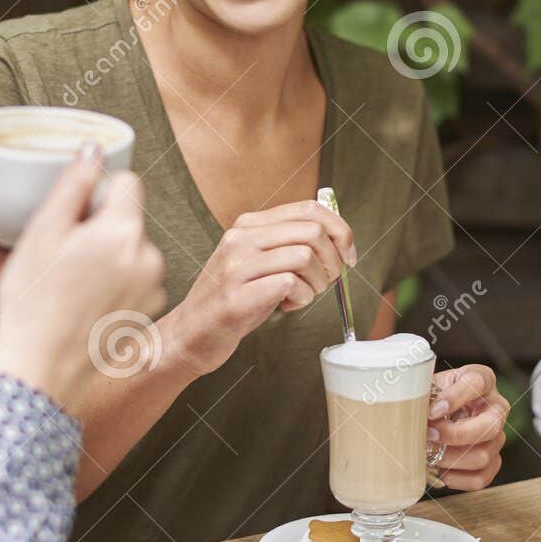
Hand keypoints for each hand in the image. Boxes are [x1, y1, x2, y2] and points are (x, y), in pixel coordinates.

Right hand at [0, 147, 166, 410]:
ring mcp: (152, 288)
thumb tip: (93, 149)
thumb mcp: (42, 232)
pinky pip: (134, 281)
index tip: (73, 216)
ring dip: (108, 257)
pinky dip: (115, 285)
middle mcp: (149, 257)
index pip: (128, 182)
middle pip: (128, 219)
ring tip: (71, 286)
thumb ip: (73, 183)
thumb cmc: (33, 302)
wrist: (41, 370)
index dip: (97, 192)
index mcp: (124, 231)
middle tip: (63, 257)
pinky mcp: (147, 312)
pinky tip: (84, 305)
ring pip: (131, 251)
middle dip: (100, 228)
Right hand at [167, 201, 357, 374]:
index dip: (340, 229)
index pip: (309, 208)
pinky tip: (286, 306)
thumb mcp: (258, 260)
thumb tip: (338, 236)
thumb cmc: (235, 298)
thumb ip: (288, 243)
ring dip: (318, 283)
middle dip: (333, 260)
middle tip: (328, 281)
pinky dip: (301, 299)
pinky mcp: (238, 294)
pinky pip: (291, 284)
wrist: (193, 332)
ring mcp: (237, 265)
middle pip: (312, 232)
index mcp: (248, 225)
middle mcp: (241, 238)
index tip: (348, 255)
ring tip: (303, 296)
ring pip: (305, 257)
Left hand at [427, 365, 507, 490]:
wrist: (438, 412)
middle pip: (490, 427)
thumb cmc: (433, 395)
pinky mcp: (493, 460)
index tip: (432, 411)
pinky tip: (439, 469)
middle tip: (428, 435)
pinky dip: (456, 478)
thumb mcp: (429, 383)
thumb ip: (423, 391)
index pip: (477, 383)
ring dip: (450, 458)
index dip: (455, 398)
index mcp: (482, 379)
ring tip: (428, 453)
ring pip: (483, 456)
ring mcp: (498, 436)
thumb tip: (410, 410)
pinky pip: (481, 478)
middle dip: (455, 435)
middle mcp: (497, 408)